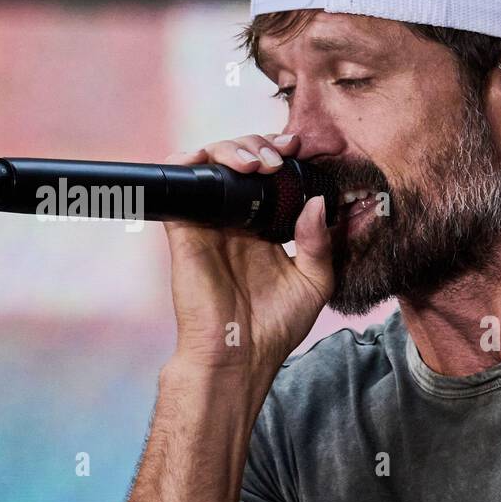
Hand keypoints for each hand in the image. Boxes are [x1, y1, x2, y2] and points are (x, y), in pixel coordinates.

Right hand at [161, 133, 334, 376]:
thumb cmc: (275, 327)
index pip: (270, 177)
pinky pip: (180, 183)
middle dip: (260, 145)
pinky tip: (219, 163)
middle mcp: (236, 221)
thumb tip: (318, 203)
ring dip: (232, 149)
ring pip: (210, 163)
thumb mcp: (314, 282)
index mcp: (265, 229)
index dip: (282, 155)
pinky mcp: (185, 229)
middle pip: (240, 161)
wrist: (239, 356)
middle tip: (282, 156)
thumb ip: (320, 242)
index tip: (303, 149)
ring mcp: (209, 222)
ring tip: (259, 164)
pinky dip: (191, 161)